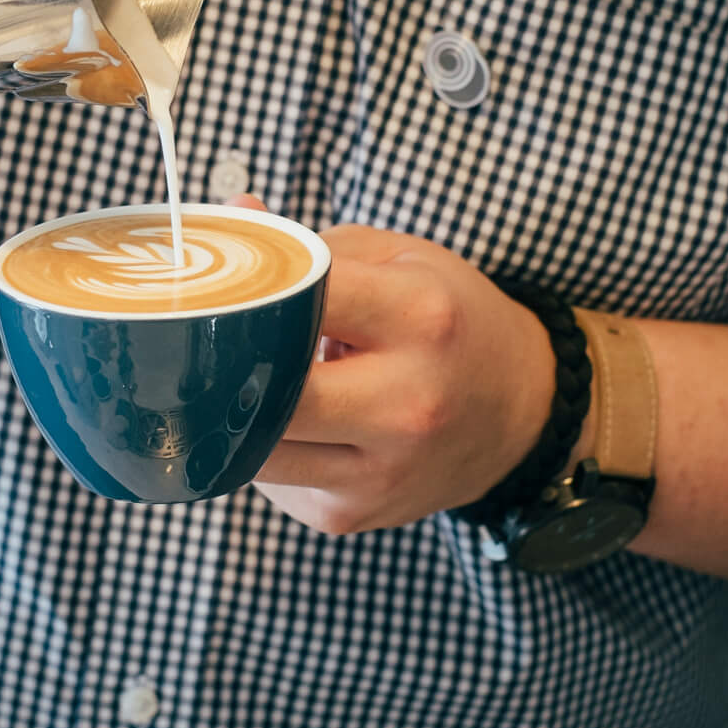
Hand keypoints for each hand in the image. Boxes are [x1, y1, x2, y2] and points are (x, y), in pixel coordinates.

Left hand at [241, 204, 558, 535]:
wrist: (521, 411)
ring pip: (252, 447)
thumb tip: (230, 214)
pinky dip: (262, 449)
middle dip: (225, 365)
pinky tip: (291, 423)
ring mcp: (381, 469)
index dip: (248, 289)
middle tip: (205, 342)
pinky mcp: (353, 514)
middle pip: (268, 389)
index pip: (300, 297)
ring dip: (235, 411)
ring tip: (246, 380)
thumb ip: (311, 243)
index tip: (223, 285)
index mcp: (421, 318)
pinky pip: (271, 482)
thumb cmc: (450, 321)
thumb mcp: (401, 259)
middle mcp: (407, 401)